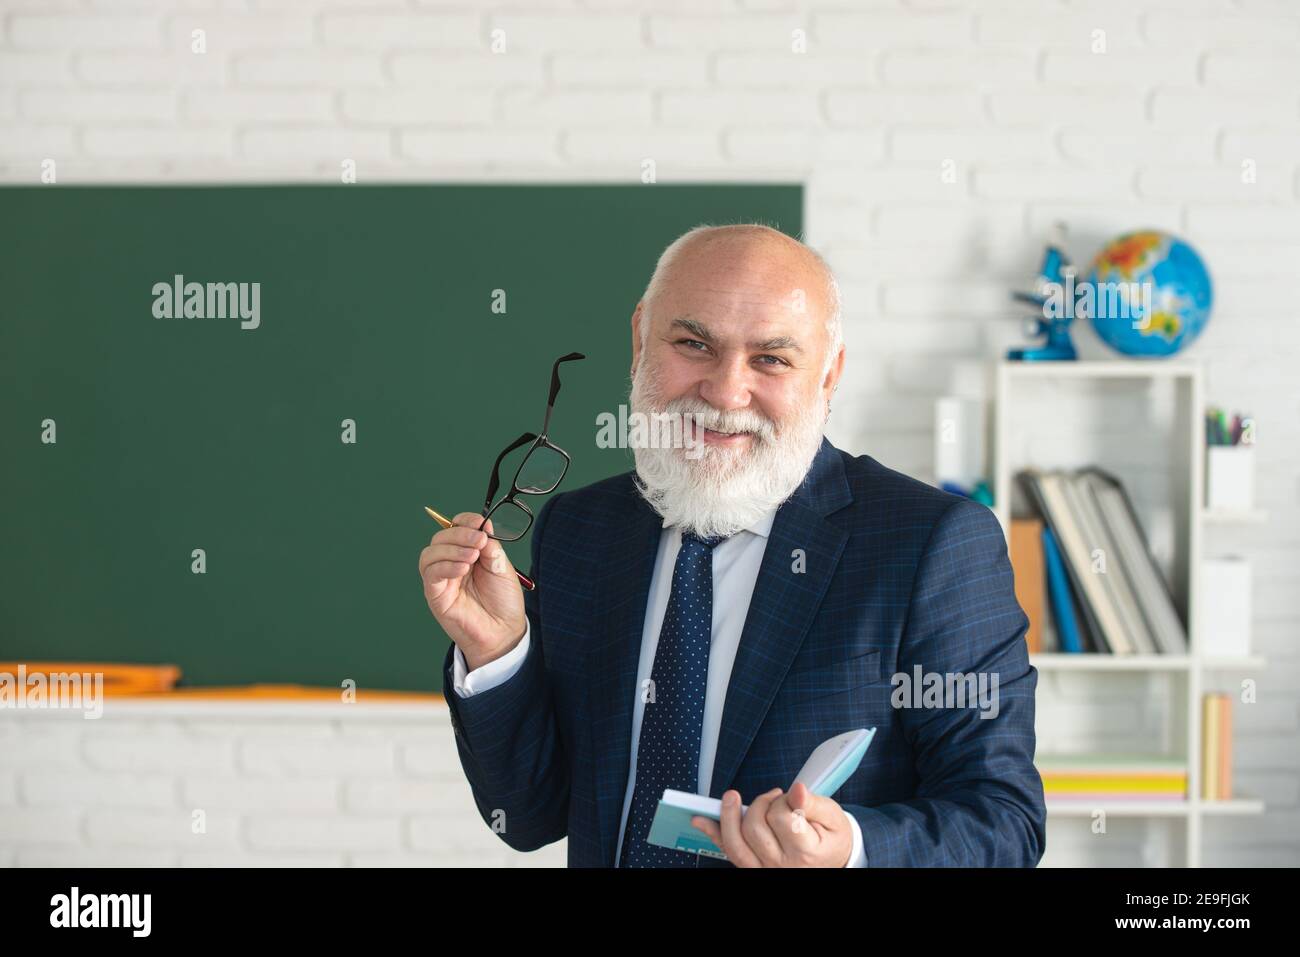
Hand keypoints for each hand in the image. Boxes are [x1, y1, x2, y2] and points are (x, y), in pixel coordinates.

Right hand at [419, 512, 525, 669]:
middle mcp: (450, 563)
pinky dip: (445, 567)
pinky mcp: (436, 596)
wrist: (504, 631)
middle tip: (479, 541)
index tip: (480, 523)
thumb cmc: (503, 601)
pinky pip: (430, 575)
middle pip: (440, 538)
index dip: (465, 521)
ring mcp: (441, 580)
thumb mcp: (501, 567)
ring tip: (472, 557)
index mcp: (466, 552)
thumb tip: (482, 527)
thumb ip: (490, 547)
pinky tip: (462, 569)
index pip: (455, 527)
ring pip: (430, 554)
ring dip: (451, 550)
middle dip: (459, 535)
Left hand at [690, 782, 854, 867]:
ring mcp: (764, 869)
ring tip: (731, 797)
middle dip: (761, 804)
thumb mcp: (833, 817)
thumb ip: (813, 803)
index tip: (793, 797)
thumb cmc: (830, 837)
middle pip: (755, 828)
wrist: (832, 861)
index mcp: (805, 851)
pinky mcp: (752, 868)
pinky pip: (728, 852)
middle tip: (775, 798)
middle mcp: (781, 865)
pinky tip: (700, 820)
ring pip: (735, 843)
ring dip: (728, 815)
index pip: (783, 819)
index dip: (784, 801)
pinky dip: (713, 834)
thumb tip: (797, 790)